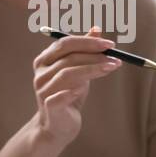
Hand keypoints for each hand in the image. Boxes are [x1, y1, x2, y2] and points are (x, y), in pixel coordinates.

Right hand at [31, 26, 120, 146]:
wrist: (58, 127)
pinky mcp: (48, 107)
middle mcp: (40, 73)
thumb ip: (85, 51)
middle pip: (68, 57)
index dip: (88, 42)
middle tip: (115, 57)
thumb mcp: (79, 71)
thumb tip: (96, 29)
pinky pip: (60, 96)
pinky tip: (83, 91)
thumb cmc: (69, 95)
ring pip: (67, 74)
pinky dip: (74, 91)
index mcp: (44, 60)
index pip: (65, 43)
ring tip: (111, 68)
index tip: (110, 45)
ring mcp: (42, 90)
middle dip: (94, 55)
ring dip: (92, 69)